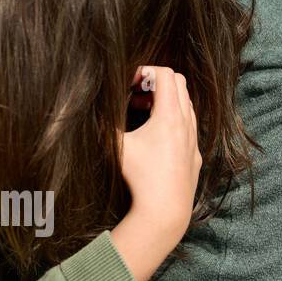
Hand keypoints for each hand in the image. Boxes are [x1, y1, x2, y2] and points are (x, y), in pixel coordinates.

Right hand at [109, 67, 200, 280]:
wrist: (164, 210)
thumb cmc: (140, 178)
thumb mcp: (117, 147)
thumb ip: (105, 124)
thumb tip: (87, 109)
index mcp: (169, 115)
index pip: (165, 73)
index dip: (147, 70)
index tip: (131, 81)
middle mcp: (186, 124)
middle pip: (180, 84)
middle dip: (157, 82)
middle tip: (136, 93)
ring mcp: (193, 140)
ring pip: (186, 106)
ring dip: (166, 102)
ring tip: (143, 113)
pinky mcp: (194, 156)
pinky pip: (189, 127)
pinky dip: (174, 121)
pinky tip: (156, 137)